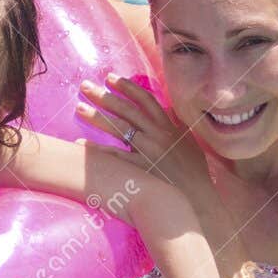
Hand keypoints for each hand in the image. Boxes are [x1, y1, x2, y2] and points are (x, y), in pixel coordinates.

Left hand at [75, 72, 209, 196]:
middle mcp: (158, 135)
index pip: (147, 100)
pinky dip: (96, 150)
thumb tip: (169, 110)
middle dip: (105, 96)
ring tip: (79, 108)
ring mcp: (148, 152)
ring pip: (119, 129)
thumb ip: (177, 126)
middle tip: (85, 86)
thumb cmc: (194, 174)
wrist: (197, 200)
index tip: (111, 78)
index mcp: (170, 127)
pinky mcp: (140, 170)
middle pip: (127, 110)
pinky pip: (114, 157)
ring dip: (97, 117)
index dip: (128, 87)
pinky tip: (80, 144)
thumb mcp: (189, 144)